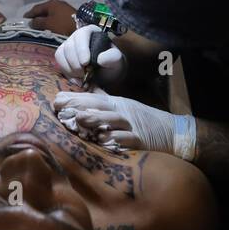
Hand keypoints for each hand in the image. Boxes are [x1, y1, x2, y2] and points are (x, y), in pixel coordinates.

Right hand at [23, 0, 76, 35]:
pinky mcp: (69, 14)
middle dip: (37, 16)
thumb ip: (38, 22)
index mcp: (51, 3)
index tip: (24, 19)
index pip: (36, 8)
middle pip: (44, 10)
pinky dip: (51, 20)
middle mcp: (57, 3)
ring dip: (44, 19)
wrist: (81, 27)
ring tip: (39, 25)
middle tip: (31, 23)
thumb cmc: (62, 25)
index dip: (29, 14)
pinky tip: (50, 26)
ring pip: (50, 13)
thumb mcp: (48, 24)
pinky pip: (56, 16)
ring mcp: (64, 8)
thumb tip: (31, 22)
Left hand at [53, 90, 196, 160]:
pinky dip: (116, 139)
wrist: (171, 131)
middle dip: (80, 106)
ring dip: (96, 120)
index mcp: (117, 103)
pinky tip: (105, 140)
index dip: (75, 98)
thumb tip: (87, 89)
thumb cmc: (143, 119)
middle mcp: (122, 112)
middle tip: (61, 107)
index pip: (94, 98)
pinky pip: (128, 139)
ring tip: (80, 120)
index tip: (57, 99)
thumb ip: (105, 99)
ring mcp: (132, 125)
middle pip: (100, 106)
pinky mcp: (140, 140)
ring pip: (112, 120)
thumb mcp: (123, 106)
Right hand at [54, 25, 126, 88]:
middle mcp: (77, 36)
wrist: (107, 74)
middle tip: (84, 74)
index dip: (81, 49)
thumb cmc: (112, 64)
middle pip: (69, 46)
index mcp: (91, 31)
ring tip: (81, 78)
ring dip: (70, 68)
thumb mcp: (117, 60)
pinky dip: (66, 73)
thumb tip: (100, 59)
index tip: (85, 63)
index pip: (82, 35)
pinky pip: (59, 63)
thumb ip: (113, 57)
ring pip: (61, 54)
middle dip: (75, 62)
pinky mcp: (63, 56)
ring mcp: (68, 46)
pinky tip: (77, 80)